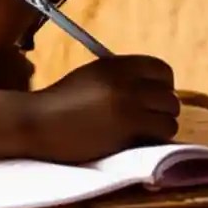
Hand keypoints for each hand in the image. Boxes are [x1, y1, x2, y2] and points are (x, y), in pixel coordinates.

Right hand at [23, 55, 179, 163]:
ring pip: (170, 116)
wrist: (37, 124)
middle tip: (146, 121)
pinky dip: (153, 139)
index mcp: (116, 65)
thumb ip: (119, 79)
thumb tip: (153, 91)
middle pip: (169, 95)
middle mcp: (126, 81)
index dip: (162, 86)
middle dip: (161, 110)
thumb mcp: (90, 78)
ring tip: (140, 134)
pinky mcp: (128, 127)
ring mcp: (129, 104)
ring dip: (159, 127)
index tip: (152, 99)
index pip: (161, 69)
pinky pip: (161, 132)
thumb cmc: (58, 104)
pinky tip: (135, 142)